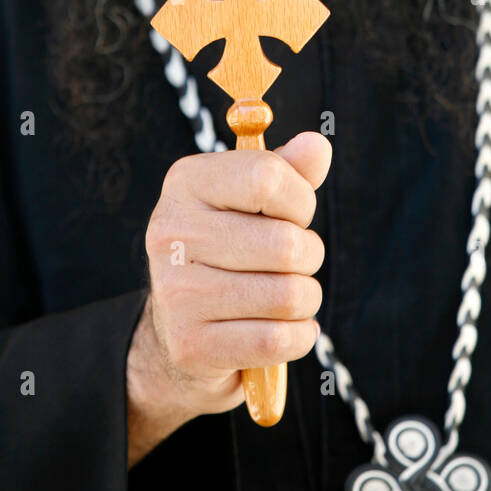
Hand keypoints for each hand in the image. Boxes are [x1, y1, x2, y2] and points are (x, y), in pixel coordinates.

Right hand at [126, 131, 330, 465]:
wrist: (179, 328)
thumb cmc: (229, 247)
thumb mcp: (251, 199)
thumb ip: (288, 169)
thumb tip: (317, 145)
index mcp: (187, 182)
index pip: (266, 177)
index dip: (300, 199)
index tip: (294, 213)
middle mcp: (172, 232)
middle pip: (285, 244)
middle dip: (309, 254)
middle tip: (294, 260)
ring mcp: (177, 291)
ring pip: (288, 295)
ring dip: (306, 297)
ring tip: (288, 293)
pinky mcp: (191, 344)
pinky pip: (276, 340)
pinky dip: (299, 335)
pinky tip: (285, 327)